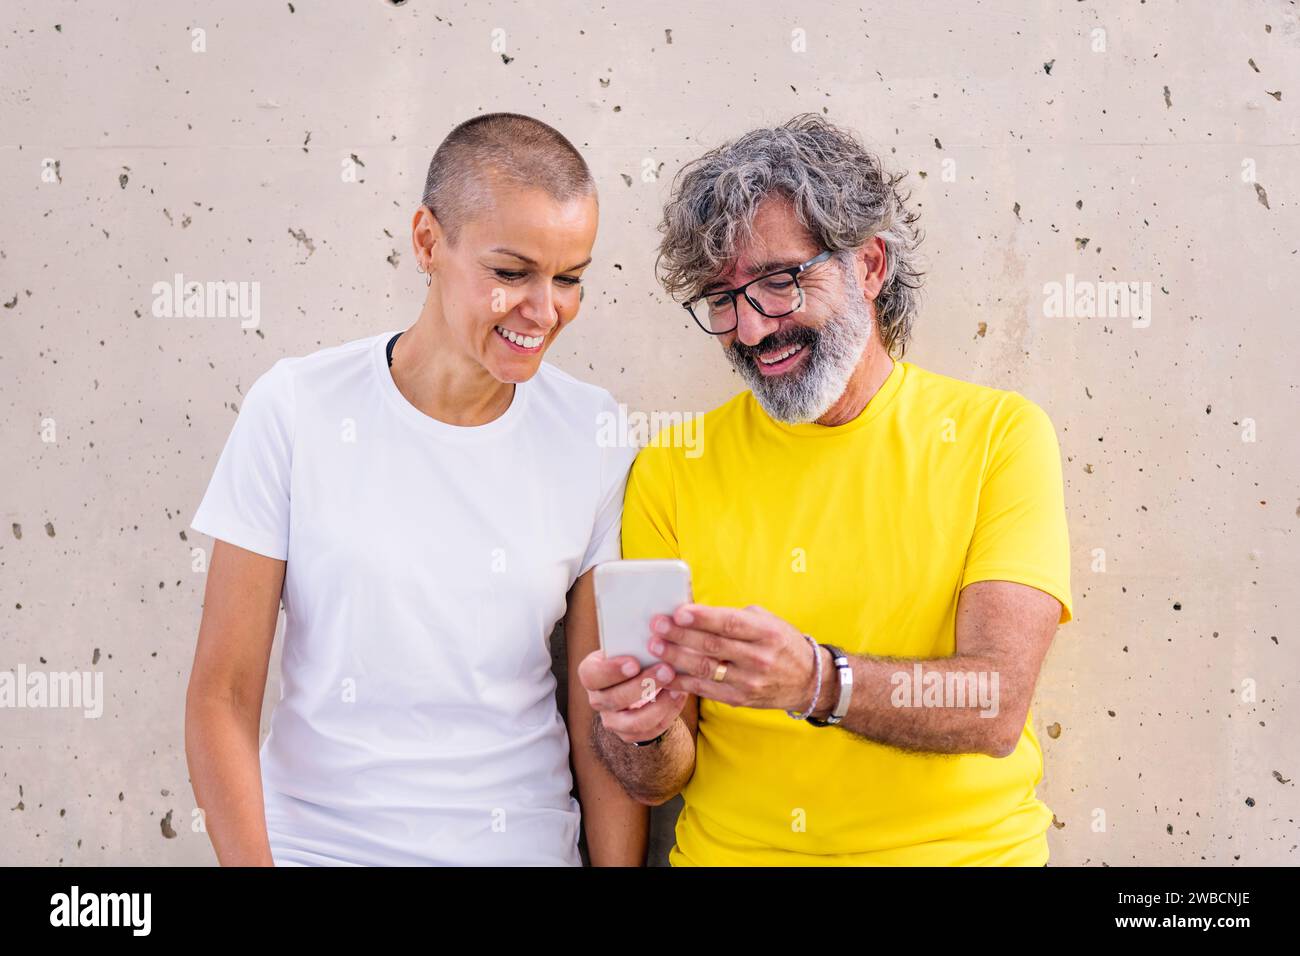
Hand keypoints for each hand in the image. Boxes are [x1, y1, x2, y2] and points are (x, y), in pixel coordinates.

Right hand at [576, 649, 687, 744]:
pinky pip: (650, 731)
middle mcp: (597, 699)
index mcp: (591, 673)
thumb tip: (656, 625)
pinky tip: (679, 696)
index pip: (591, 675)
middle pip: (614, 699)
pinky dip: (668, 713)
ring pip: (633, 722)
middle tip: (666, 670)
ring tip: (677, 687)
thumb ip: (635, 640)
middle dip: (643, 685)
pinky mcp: (629, 734)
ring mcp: (612, 720)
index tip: (634, 662)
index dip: (611, 671)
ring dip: (659, 705)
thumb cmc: (634, 654)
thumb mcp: (628, 644)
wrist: (638, 679)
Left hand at [648, 603, 817, 710]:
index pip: (730, 624)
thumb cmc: (781, 643)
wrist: (808, 681)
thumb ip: (735, 617)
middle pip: (713, 646)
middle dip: (681, 636)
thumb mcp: (767, 622)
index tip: (678, 612)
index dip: (703, 618)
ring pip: (706, 669)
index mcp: (766, 633)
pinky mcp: (740, 699)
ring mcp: (749, 682)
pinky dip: (683, 682)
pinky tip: (665, 673)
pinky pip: (706, 690)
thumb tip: (696, 612)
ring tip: (655, 647)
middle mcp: (759, 658)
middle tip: (657, 626)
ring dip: (676, 658)